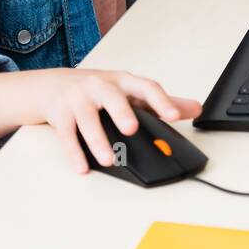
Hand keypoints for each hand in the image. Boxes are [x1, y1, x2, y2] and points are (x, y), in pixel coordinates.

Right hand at [37, 68, 201, 174]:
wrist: (54, 85)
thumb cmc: (99, 90)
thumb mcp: (130, 91)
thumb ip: (161, 102)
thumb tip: (195, 108)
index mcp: (123, 81)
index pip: (145, 87)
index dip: (161, 101)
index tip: (174, 116)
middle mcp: (100, 86)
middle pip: (112, 96)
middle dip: (122, 112)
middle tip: (132, 129)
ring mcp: (78, 99)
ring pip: (87, 119)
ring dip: (97, 140)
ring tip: (109, 160)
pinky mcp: (60, 115)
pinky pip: (67, 134)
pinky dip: (74, 152)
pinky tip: (82, 167)